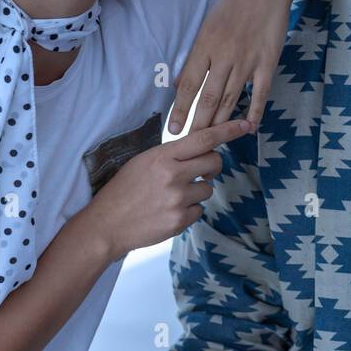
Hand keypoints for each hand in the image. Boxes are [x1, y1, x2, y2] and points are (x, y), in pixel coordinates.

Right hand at [82, 119, 249, 262]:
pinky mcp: (179, 221)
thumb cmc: (124, 190)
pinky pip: (199, 210)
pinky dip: (188, 210)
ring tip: (172, 196)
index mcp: (162, 157)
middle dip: (211, 166)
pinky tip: (168, 211)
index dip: (227, 131)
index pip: (203, 139)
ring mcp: (177, 200)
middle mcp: (173, 176)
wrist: (106, 225)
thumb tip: (201, 150)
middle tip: (200, 172)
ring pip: (208, 189)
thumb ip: (171, 156)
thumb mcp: (143, 162)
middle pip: (213, 162)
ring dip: (197, 191)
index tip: (244, 125)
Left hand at [169, 0, 348, 134]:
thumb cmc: (234, 4)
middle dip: (199, 123)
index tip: (172, 130)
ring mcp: (246, 59)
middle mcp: (222, 55)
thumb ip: (197, 56)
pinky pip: (260, 92)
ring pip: (231, 98)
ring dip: (222, 121)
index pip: (188, 85)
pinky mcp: (267, 60)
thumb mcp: (208, 26)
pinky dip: (255, 111)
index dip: (179, 110)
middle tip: (192, 143)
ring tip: (215, 140)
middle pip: (208, 97)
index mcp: (204, 46)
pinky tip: (250, 126)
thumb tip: (183, 82)